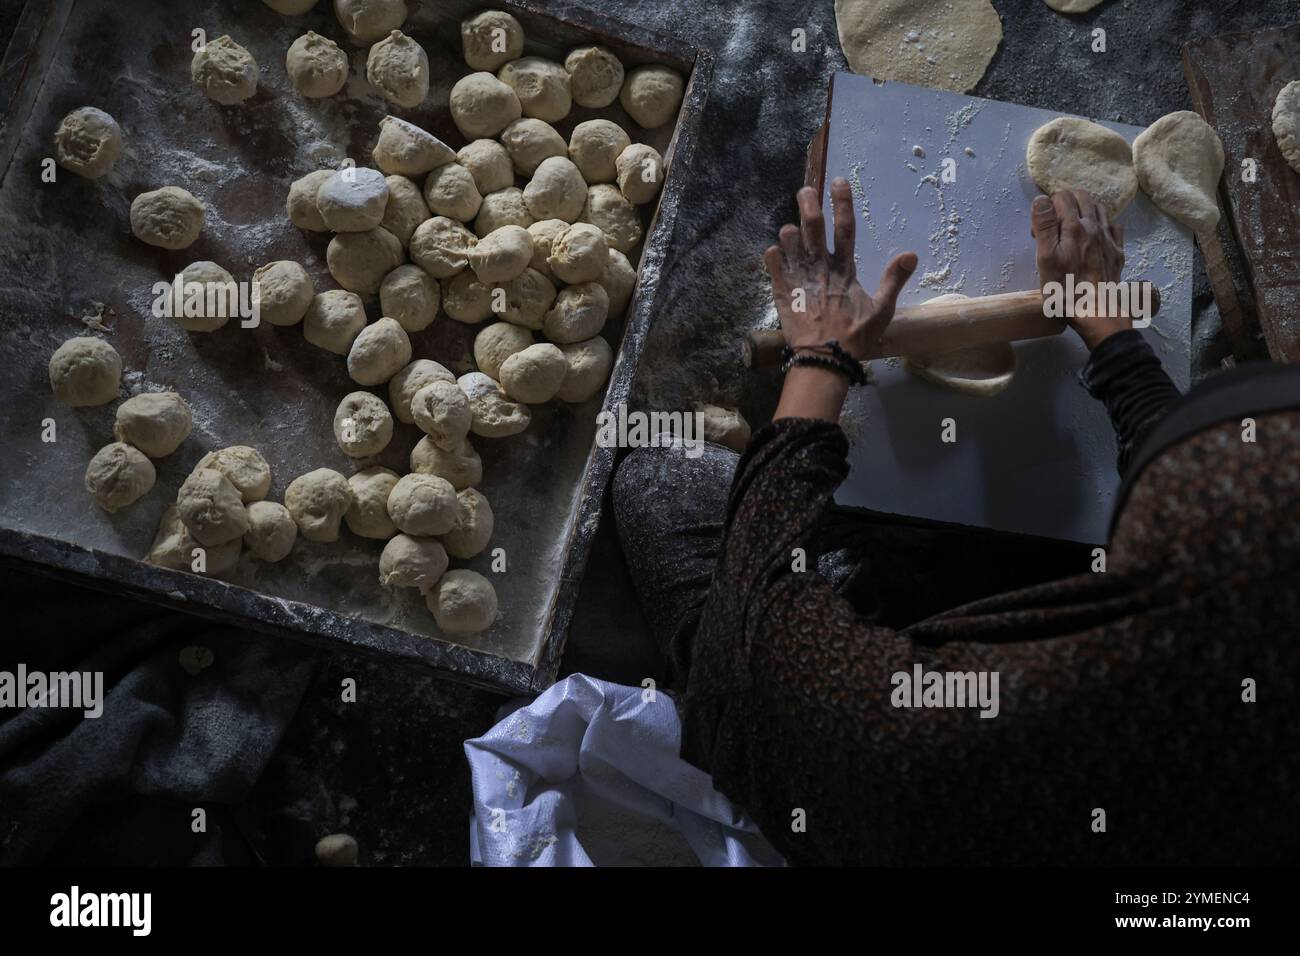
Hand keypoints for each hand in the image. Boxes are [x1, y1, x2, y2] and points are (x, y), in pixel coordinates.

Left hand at [764, 178, 917, 360]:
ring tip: (790, 229)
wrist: (824, 360)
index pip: (846, 229)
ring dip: (789, 233)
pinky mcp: (783, 294)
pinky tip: (774, 251)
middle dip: (808, 204)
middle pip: (812, 228)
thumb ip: (894, 280)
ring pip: (790, 244)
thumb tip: (911, 254)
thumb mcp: (882, 311)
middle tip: (805, 190)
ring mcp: (800, 280)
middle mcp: (821, 269)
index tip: (838, 181)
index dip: (842, 203)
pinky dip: (773, 256)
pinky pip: (773, 267)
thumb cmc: (855, 337)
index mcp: (845, 271)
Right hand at [1031, 189, 1128, 349]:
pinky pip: (1114, 226)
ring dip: (1083, 211)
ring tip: (1071, 229)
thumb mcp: (1046, 258)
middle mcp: (1094, 226)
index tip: (1040, 230)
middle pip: (1082, 196)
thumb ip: (1044, 226)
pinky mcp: (1117, 251)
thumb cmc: (1065, 288)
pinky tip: (1094, 237)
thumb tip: (1041, 199)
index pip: (1062, 197)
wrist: (1097, 311)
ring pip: (1099, 208)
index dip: (1047, 208)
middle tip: (1054, 226)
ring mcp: (1109, 238)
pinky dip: (1102, 224)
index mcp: (1074, 226)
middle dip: (1065, 204)